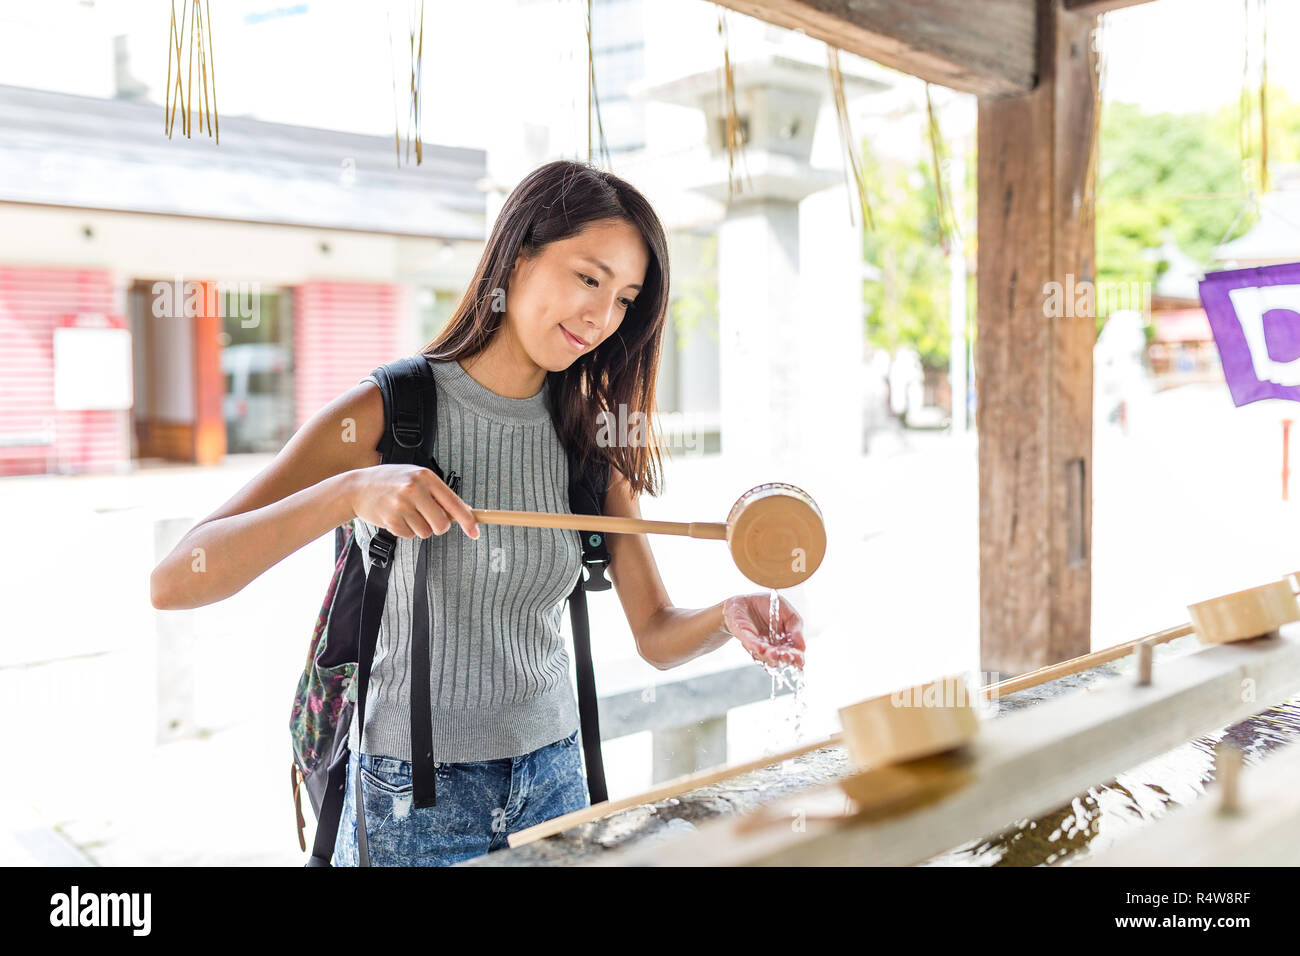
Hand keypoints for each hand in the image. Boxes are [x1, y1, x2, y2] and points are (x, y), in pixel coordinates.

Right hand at [346, 464, 478, 539]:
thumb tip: (463, 511)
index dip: (468, 521)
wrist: (357, 487)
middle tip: (427, 518)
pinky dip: (405, 531)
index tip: (475, 532)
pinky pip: (410, 536)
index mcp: (426, 477)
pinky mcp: (391, 520)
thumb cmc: (391, 481)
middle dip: (438, 527)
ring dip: (419, 527)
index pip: (454, 503)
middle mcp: (414, 489)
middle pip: (442, 525)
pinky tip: (396, 517)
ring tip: (406, 512)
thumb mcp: (415, 478)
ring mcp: (402, 505)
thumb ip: (437, 493)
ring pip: (426, 532)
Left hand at [722, 593, 805, 669]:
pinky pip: (750, 643)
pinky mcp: (745, 637)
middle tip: (788, 657)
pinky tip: (760, 648)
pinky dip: (755, 646)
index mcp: (784, 643)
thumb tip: (803, 648)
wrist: (748, 599)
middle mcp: (771, 647)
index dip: (796, 658)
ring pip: (765, 655)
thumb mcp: (788, 613)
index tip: (799, 660)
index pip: (793, 654)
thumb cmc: (769, 606)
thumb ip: (796, 628)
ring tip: (774, 654)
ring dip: (770, 655)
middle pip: (779, 658)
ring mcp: (758, 644)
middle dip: (783, 658)